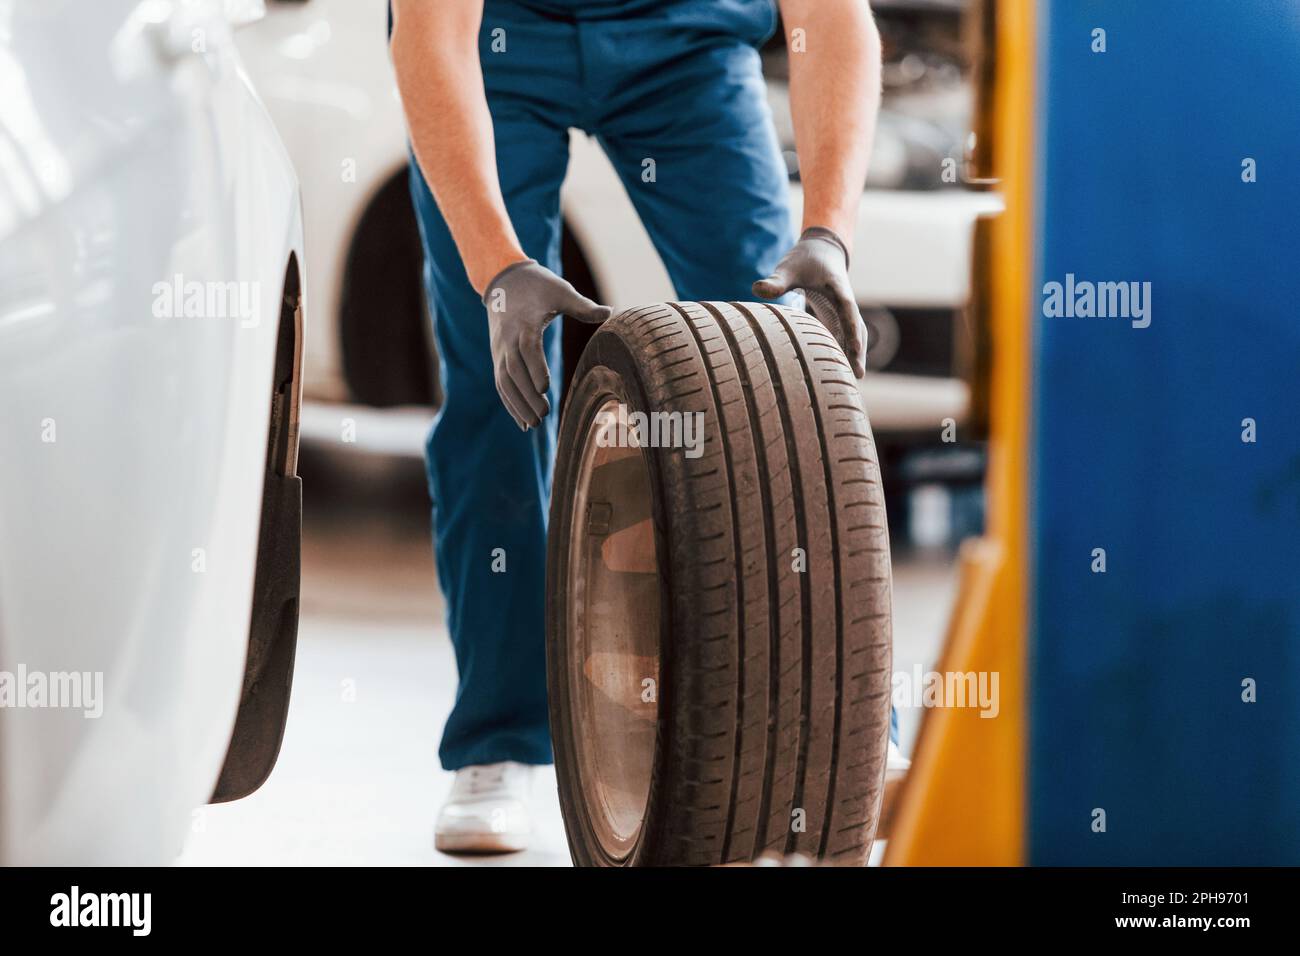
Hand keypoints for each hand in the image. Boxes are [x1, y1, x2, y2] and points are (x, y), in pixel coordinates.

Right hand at [483, 260, 611, 428]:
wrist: (504, 281)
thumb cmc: (538, 286)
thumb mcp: (561, 290)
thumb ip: (582, 306)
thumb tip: (610, 312)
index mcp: (524, 322)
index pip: (527, 348)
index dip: (534, 368)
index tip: (545, 389)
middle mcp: (508, 339)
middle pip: (513, 370)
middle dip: (527, 395)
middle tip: (544, 415)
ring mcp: (500, 350)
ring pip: (504, 381)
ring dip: (517, 404)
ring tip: (535, 424)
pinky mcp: (497, 358)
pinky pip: (501, 384)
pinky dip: (510, 404)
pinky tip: (523, 423)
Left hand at [753, 227, 867, 377]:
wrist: (821, 251)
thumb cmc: (804, 259)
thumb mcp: (789, 267)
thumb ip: (776, 280)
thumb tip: (756, 289)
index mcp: (837, 287)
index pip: (847, 309)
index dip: (851, 328)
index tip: (856, 348)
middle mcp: (845, 300)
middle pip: (856, 327)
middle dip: (858, 350)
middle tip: (858, 374)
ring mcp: (843, 310)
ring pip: (853, 333)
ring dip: (854, 354)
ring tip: (854, 378)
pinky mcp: (837, 316)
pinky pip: (844, 335)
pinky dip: (845, 351)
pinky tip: (841, 370)